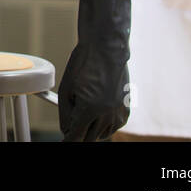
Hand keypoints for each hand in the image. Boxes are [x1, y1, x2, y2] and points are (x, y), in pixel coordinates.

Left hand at [57, 0, 130, 140]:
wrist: (106, 50)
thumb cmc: (83, 66)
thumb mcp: (66, 90)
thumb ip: (65, 114)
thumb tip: (66, 131)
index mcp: (90, 109)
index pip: (76, 137)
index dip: (68, 140)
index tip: (64, 140)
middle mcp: (106, 114)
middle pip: (88, 138)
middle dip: (78, 133)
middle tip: (72, 123)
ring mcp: (118, 113)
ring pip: (102, 134)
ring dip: (91, 128)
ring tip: (86, 108)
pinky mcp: (126, 111)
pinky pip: (113, 126)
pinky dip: (104, 123)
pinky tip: (98, 109)